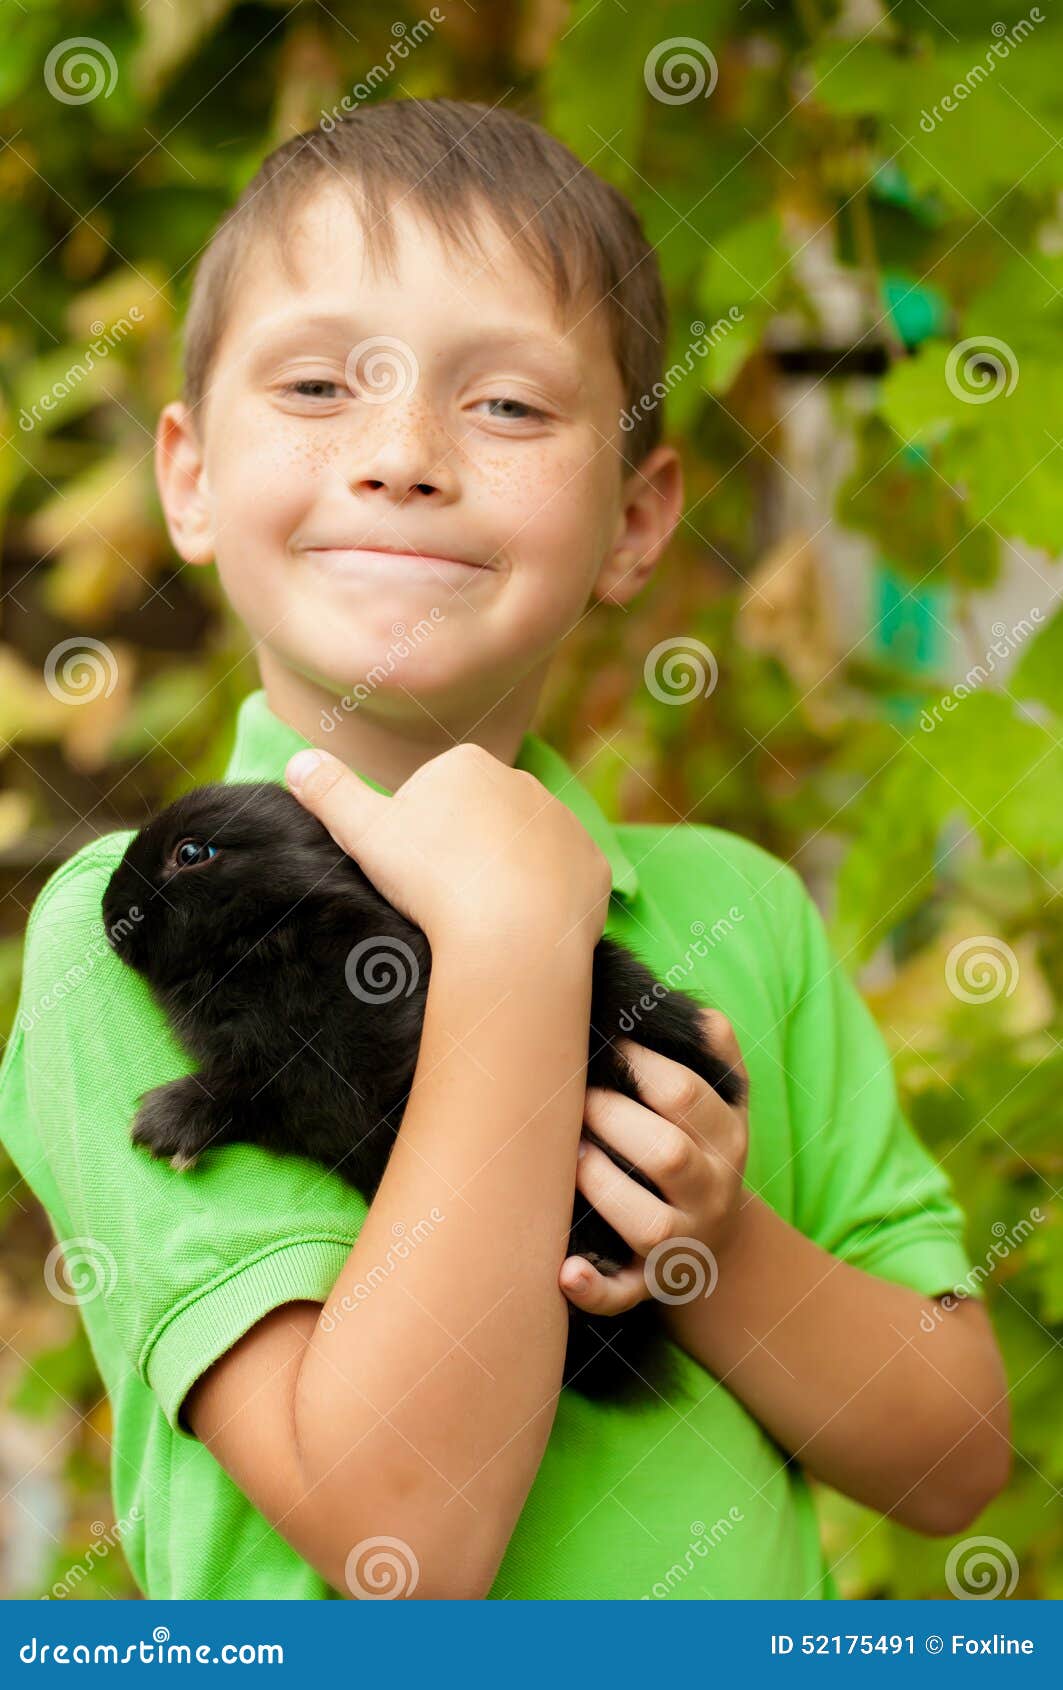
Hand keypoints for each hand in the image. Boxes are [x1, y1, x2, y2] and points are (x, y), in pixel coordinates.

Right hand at [285, 741, 611, 951]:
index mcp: (466, 764)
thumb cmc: (432, 880)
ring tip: (482, 918)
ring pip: (523, 851)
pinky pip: (564, 882)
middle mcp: (523, 781)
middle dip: (462, 853)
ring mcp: (564, 823)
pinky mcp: (593, 865)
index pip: (431, 798)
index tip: (412, 873)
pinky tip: (523, 927)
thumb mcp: (362, 832)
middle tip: (442, 899)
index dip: (415, 840)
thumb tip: (298, 760)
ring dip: (504, 877)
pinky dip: (546, 903)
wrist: (511, 934)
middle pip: (479, 821)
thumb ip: (329, 792)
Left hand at [559, 1009, 750, 1315]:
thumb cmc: (702, 1152)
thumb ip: (717, 1056)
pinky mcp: (646, 1286)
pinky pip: (621, 1295)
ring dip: (602, 1187)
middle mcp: (709, 1193)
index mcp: (726, 1138)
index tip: (602, 1045)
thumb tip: (697, 1013)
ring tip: (569, 1159)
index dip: (638, 1065)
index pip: (684, 1095)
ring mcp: (680, 1244)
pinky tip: (565, 1272)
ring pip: (649, 1224)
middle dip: (613, 1120)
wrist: (718, 1243)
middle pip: (668, 1156)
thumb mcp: (726, 1105)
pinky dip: (593, 1290)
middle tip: (574, 1097)